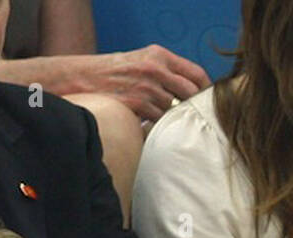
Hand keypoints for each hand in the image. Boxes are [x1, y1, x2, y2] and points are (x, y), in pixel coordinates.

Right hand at [77, 46, 210, 121]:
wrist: (83, 78)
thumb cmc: (116, 72)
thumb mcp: (142, 61)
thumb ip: (166, 71)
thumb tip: (193, 90)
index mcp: (159, 55)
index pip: (195, 73)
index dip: (207, 89)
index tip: (209, 101)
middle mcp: (155, 68)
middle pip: (191, 93)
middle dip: (195, 106)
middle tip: (196, 117)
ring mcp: (147, 87)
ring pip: (176, 109)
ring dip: (176, 118)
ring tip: (173, 123)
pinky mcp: (138, 104)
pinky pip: (160, 120)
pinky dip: (161, 126)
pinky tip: (157, 126)